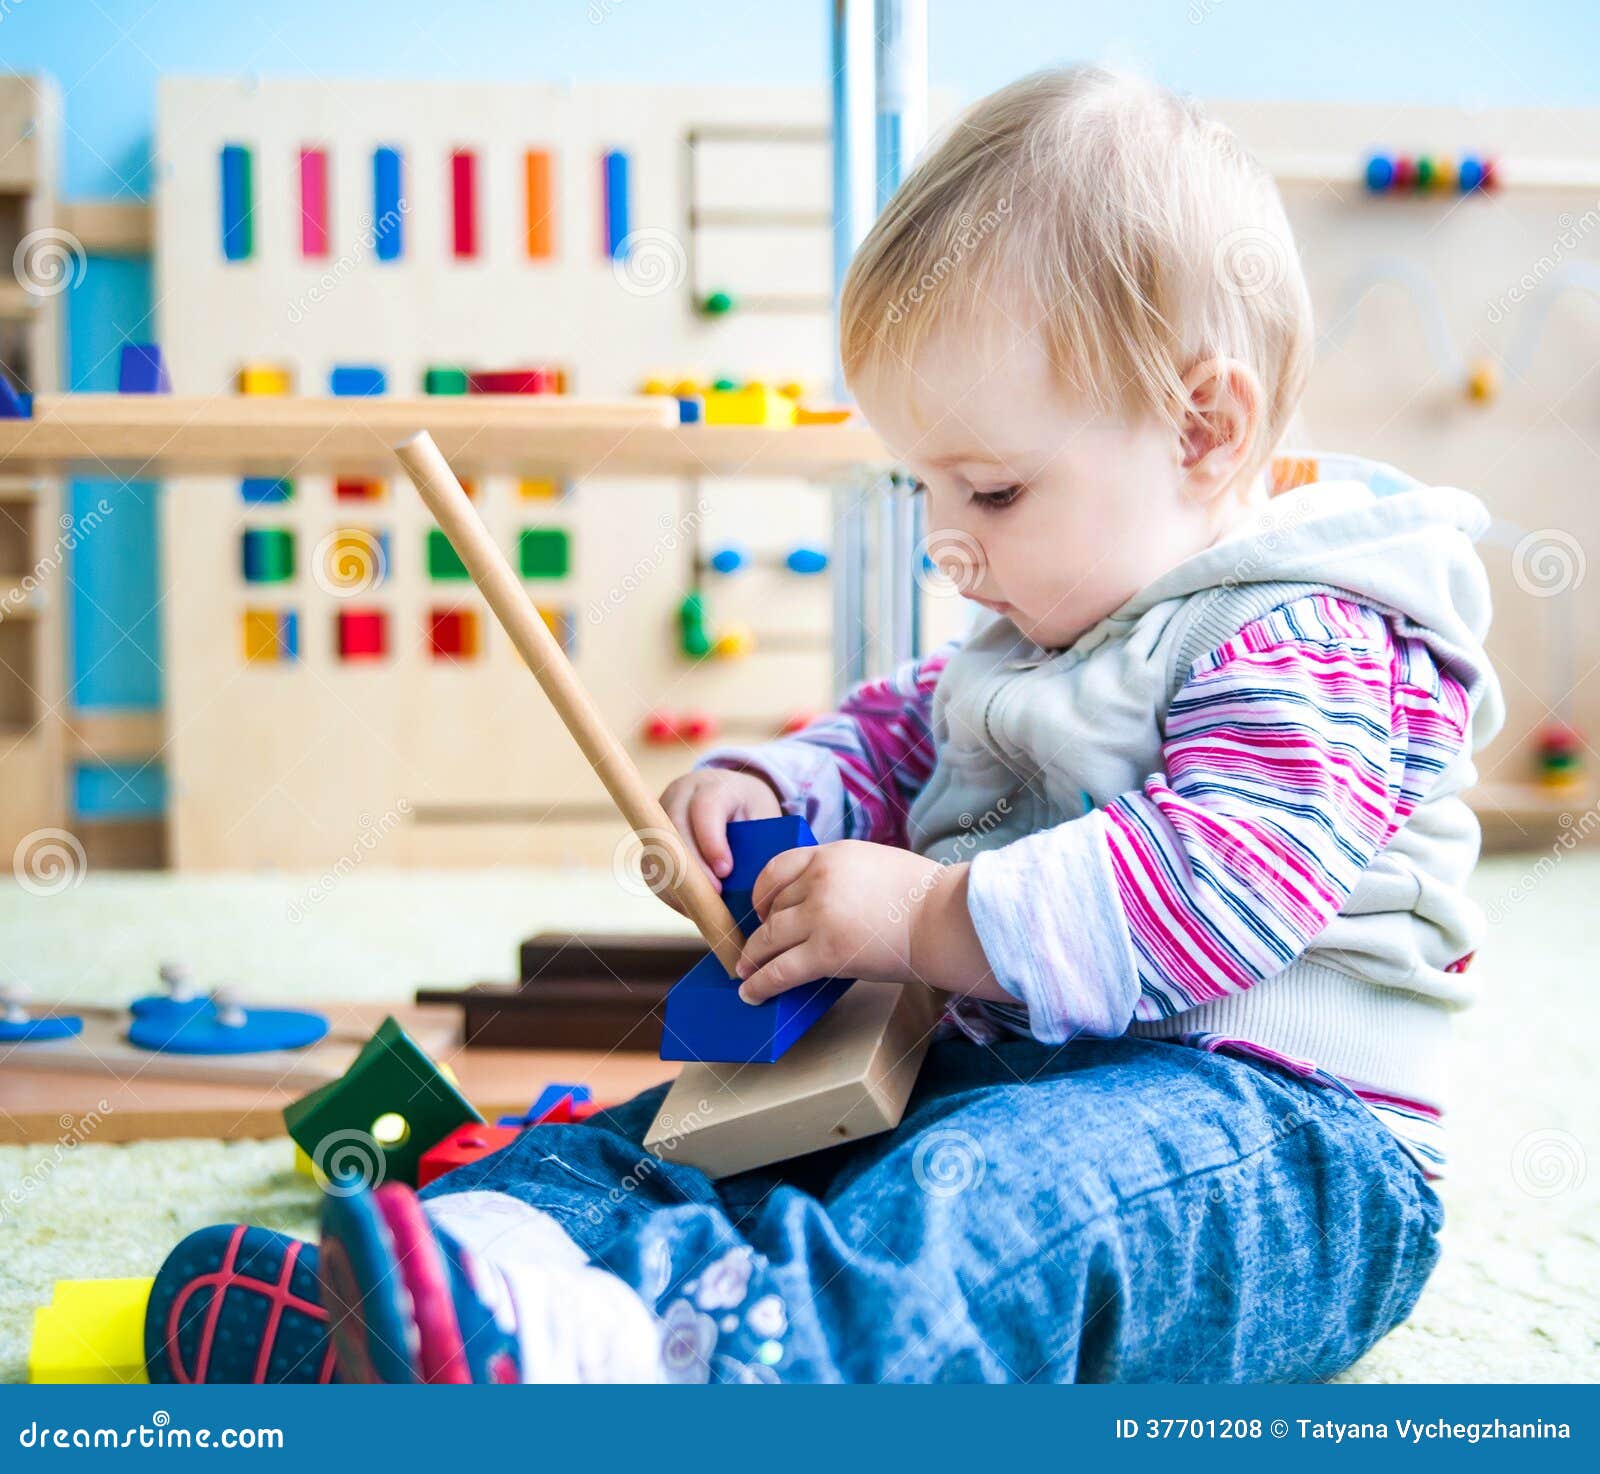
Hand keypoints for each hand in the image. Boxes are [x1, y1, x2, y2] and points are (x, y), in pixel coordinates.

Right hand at [658, 767, 782, 898]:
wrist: (731, 798)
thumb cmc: (751, 812)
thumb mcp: (763, 821)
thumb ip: (757, 847)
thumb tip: (750, 887)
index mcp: (713, 785)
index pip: (704, 808)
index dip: (711, 841)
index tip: (725, 871)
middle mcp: (680, 795)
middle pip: (674, 829)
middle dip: (693, 868)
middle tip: (714, 895)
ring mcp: (661, 815)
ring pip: (658, 851)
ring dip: (678, 883)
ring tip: (702, 906)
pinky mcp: (652, 838)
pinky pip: (650, 867)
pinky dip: (668, 890)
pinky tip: (689, 905)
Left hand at [735, 841, 993, 1002]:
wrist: (944, 919)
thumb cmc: (923, 898)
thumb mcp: (876, 865)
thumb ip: (843, 875)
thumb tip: (822, 901)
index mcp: (831, 855)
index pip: (778, 868)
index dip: (762, 892)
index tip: (760, 909)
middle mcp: (818, 881)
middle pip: (773, 907)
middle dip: (758, 930)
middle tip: (751, 947)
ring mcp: (819, 916)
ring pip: (768, 939)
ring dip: (752, 960)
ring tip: (745, 974)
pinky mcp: (825, 952)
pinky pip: (779, 971)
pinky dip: (760, 985)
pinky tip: (751, 994)